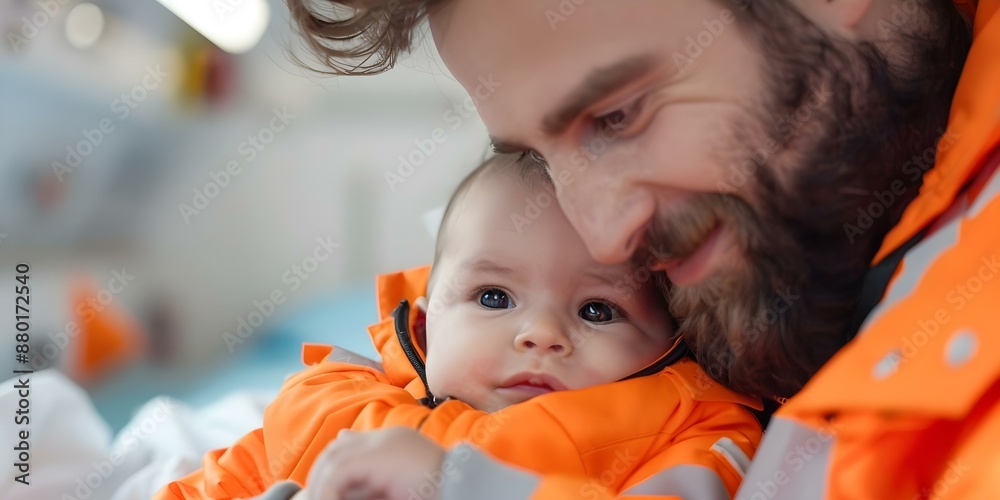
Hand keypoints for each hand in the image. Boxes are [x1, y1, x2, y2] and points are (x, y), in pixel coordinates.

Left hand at [306, 427, 446, 499]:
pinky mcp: (376, 456)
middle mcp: (386, 437)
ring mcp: (381, 443)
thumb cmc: (438, 491)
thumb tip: (351, 456)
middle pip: (337, 449)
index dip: (332, 466)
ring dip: (323, 486)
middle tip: (316, 498)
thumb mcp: (400, 484)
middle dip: (321, 475)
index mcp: (394, 442)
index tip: (323, 490)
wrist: (462, 489)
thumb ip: (376, 479)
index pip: (350, 444)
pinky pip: (337, 474)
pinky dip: (328, 491)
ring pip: (333, 460)